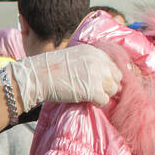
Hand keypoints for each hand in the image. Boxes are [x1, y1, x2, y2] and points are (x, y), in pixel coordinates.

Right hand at [6, 44, 122, 111]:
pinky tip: (86, 100)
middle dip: (109, 85)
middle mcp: (99, 61)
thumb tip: (101, 76)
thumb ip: (90, 62)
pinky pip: (105, 100)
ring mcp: (97, 75)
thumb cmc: (51, 69)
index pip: (114, 64)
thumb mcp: (74, 57)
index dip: (108, 75)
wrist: (38, 75)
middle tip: (96, 90)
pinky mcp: (93, 90)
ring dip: (103, 94)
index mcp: (94, 51)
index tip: (100, 82)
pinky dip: (97, 103)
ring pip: (113, 89)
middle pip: (117, 77)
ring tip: (89, 95)